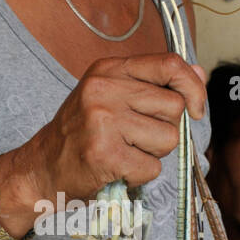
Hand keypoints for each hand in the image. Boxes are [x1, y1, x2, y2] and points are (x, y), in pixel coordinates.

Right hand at [21, 52, 206, 202]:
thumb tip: (199, 73)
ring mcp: (103, 120)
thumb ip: (153, 84)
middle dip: (165, 129)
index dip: (193, 87)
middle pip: (174, 107)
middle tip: (135, 138)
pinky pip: (152, 167)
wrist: (41, 167)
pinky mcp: (104, 153)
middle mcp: (105, 89)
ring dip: (153, 154)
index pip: (170, 64)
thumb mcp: (111, 96)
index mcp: (109, 69)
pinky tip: (117, 169)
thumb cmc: (80, 134)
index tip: (196, 108)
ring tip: (124, 152)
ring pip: (168, 139)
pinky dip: (140, 175)